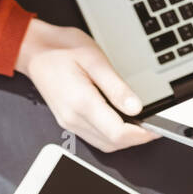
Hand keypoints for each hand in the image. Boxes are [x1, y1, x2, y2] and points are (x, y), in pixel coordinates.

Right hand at [15, 18, 159, 151]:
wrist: (34, 50)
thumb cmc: (61, 49)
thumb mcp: (95, 60)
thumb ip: (116, 87)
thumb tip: (136, 107)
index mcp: (82, 102)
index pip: (118, 133)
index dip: (142, 134)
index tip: (157, 128)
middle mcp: (73, 118)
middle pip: (112, 143)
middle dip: (137, 140)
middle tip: (155, 127)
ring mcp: (68, 121)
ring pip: (103, 144)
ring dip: (125, 140)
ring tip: (142, 126)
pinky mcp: (67, 120)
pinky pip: (94, 138)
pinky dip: (111, 137)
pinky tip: (121, 124)